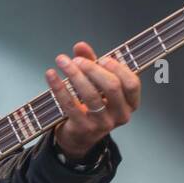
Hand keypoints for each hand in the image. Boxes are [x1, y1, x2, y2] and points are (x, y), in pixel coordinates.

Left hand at [46, 41, 140, 159]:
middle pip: (111, 86)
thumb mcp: (97, 84)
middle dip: (92, 68)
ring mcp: (103, 124)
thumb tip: (80, 46)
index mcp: (130, 103)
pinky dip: (59, 87)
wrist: (80, 136)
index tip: (101, 58)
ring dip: (74, 74)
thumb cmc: (93, 105)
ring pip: (91, 95)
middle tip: (76, 60)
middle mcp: (121, 115)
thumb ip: (92, 63)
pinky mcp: (84, 128)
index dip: (117, 68)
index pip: (132, 83)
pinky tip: (51, 74)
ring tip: (63, 61)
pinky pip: (70, 104)